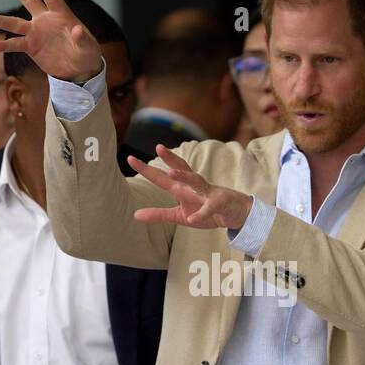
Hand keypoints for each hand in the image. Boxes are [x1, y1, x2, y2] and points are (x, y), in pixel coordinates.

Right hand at [0, 0, 103, 83]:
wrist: (77, 70)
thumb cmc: (86, 54)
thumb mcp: (88, 47)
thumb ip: (83, 39)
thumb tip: (78, 30)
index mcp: (61, 14)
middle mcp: (45, 19)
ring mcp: (36, 32)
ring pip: (15, 23)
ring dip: (0, 20)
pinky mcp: (30, 46)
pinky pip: (16, 44)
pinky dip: (5, 46)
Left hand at [126, 145, 252, 229]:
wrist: (234, 215)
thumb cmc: (206, 211)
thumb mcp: (179, 216)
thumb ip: (158, 214)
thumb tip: (134, 215)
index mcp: (182, 188)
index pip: (162, 176)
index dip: (146, 168)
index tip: (130, 158)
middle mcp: (193, 186)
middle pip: (181, 169)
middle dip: (170, 158)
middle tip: (158, 147)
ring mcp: (208, 193)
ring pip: (197, 181)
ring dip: (185, 176)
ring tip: (171, 173)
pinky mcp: (219, 204)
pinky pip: (209, 208)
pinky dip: (201, 213)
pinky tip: (191, 218)